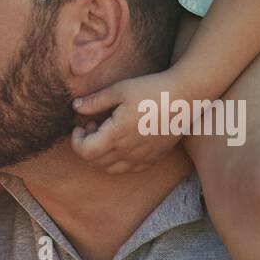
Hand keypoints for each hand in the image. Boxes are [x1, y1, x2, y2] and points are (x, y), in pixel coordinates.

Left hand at [70, 71, 184, 172]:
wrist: (183, 97)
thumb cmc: (150, 90)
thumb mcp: (119, 90)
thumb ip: (95, 101)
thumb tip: (75, 107)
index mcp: (117, 134)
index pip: (86, 152)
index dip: (77, 141)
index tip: (80, 126)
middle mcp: (129, 151)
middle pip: (96, 162)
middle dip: (87, 146)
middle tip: (92, 126)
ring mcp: (143, 157)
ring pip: (112, 169)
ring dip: (102, 155)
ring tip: (106, 133)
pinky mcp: (154, 157)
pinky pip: (130, 169)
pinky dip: (119, 160)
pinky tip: (123, 141)